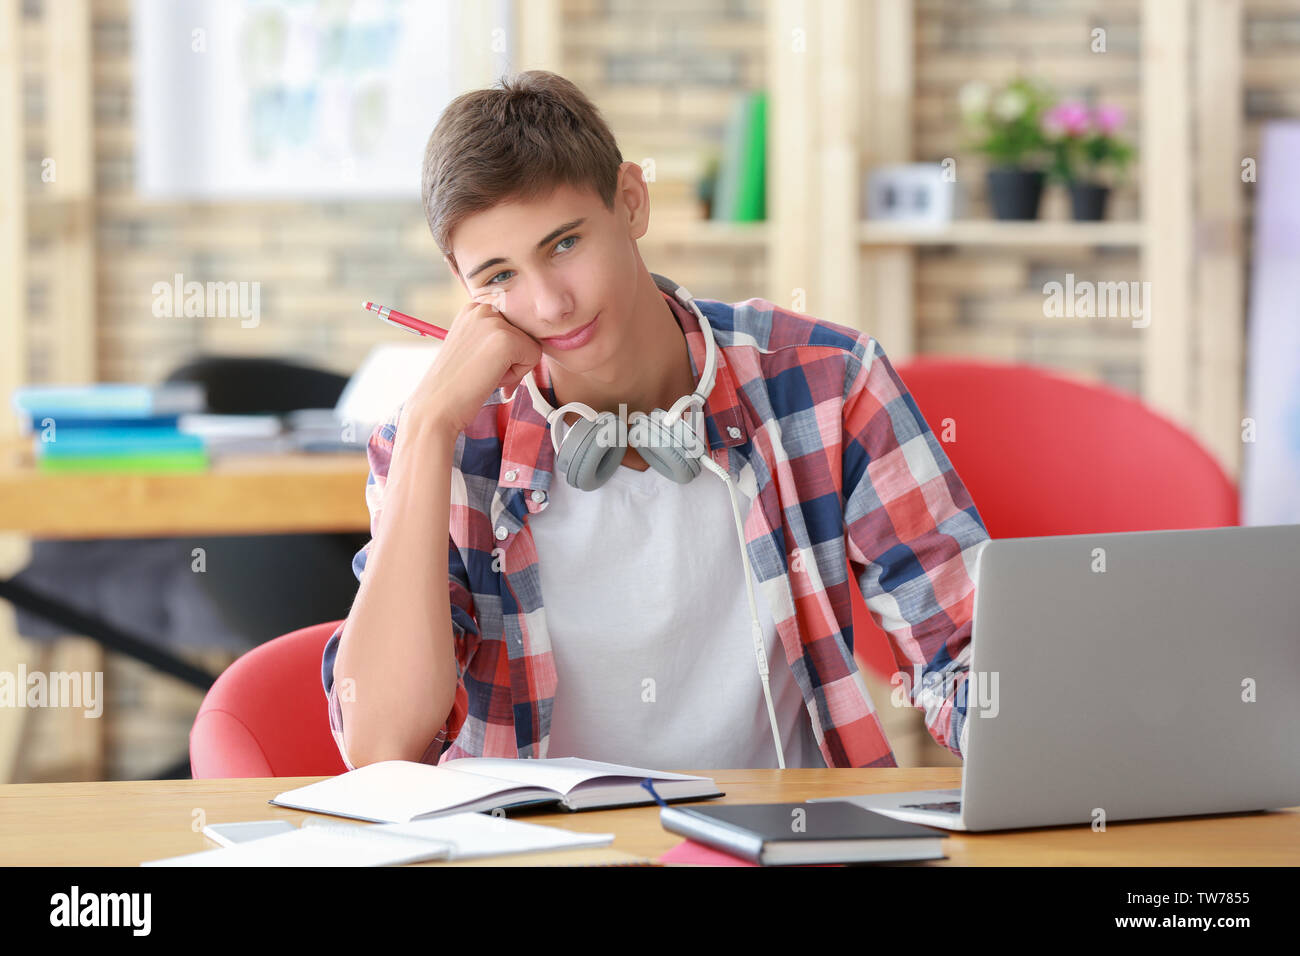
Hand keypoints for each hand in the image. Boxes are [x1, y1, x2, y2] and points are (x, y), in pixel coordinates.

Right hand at [403, 289, 542, 435]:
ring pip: (530, 346)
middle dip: (509, 359)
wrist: (436, 406)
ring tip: (483, 375)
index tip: (479, 365)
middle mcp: (483, 308)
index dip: (502, 353)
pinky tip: (490, 378)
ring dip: (512, 368)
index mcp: (474, 308)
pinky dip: (517, 375)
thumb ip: (493, 337)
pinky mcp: (506, 339)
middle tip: (481, 372)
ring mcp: (494, 321)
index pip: (512, 327)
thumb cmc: (455, 383)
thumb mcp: (473, 347)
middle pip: (524, 334)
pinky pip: (534, 357)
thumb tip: (530, 340)